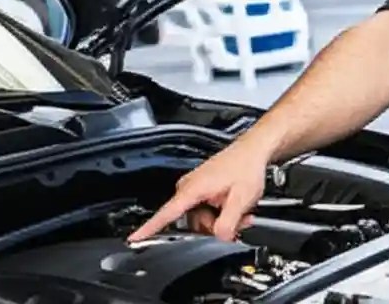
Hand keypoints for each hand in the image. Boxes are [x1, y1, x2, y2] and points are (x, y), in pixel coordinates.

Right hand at [127, 139, 270, 242]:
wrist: (254, 150)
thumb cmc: (246, 166)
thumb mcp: (241, 199)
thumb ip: (227, 223)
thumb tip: (219, 238)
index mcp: (192, 189)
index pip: (165, 214)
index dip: (148, 228)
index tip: (134, 238)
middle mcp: (188, 188)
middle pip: (192, 224)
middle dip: (216, 226)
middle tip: (237, 219)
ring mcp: (194, 188)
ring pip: (201, 219)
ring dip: (221, 220)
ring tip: (239, 211)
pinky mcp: (202, 190)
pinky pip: (206, 210)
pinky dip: (221, 212)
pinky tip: (235, 206)